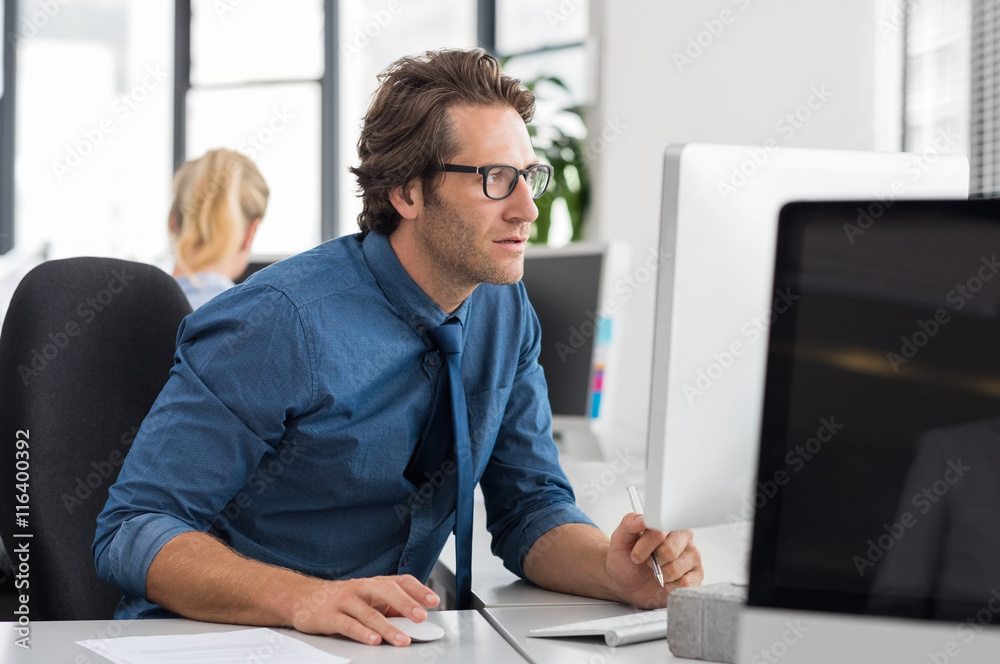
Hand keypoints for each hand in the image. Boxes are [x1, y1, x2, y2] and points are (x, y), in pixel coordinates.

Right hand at [289, 575, 439, 645]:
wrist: (303, 597)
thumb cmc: (341, 599)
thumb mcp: (367, 599)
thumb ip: (389, 606)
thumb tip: (415, 617)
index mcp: (374, 583)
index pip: (400, 581)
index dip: (418, 590)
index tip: (433, 600)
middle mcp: (361, 588)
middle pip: (387, 591)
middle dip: (406, 604)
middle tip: (421, 617)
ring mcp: (345, 600)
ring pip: (369, 613)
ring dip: (388, 628)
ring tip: (402, 639)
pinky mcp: (329, 615)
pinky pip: (348, 624)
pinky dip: (362, 633)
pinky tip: (373, 641)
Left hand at [606, 513, 702, 607]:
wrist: (627, 584)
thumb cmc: (626, 559)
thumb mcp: (620, 540)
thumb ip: (629, 524)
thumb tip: (643, 519)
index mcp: (667, 524)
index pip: (659, 531)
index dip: (645, 546)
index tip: (636, 553)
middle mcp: (684, 537)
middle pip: (669, 551)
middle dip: (652, 561)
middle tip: (648, 562)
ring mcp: (692, 556)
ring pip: (674, 569)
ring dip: (660, 575)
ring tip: (658, 571)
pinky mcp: (697, 576)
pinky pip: (684, 584)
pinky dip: (669, 587)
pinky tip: (667, 582)